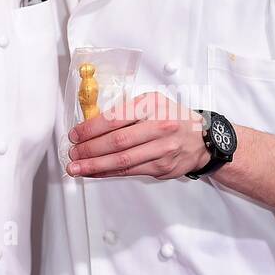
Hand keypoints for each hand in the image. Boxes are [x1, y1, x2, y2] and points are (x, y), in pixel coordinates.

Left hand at [66, 92, 209, 179]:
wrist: (202, 139)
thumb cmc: (171, 117)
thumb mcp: (152, 102)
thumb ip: (126, 110)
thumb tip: (92, 123)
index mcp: (151, 106)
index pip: (115, 118)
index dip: (91, 128)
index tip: (75, 134)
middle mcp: (159, 127)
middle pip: (117, 141)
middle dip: (90, 149)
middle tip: (72, 153)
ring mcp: (162, 150)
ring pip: (123, 160)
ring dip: (95, 165)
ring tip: (77, 167)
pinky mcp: (162, 168)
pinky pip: (130, 171)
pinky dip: (109, 173)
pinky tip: (95, 172)